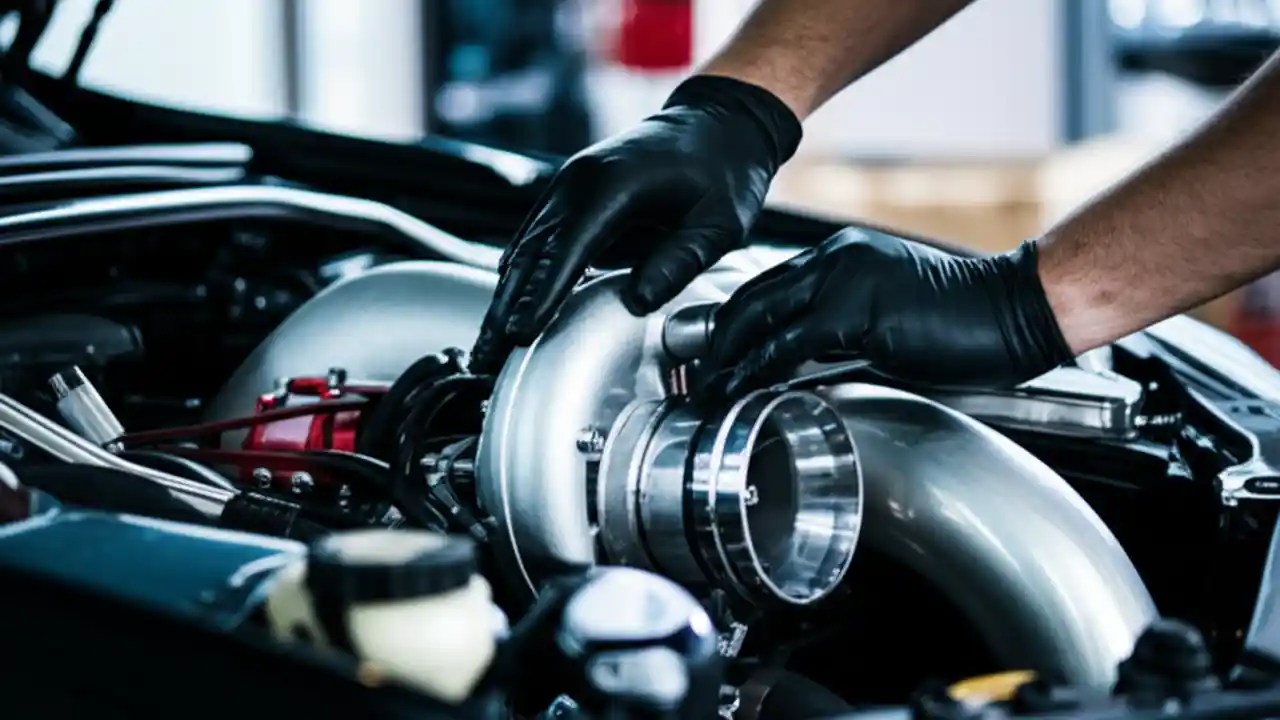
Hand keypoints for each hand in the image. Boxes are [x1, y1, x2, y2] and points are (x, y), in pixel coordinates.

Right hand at [469, 75, 801, 374]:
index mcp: (613, 186)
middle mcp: (578, 183)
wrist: (716, 121)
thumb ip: (679, 261)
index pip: (567, 251)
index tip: (520, 333)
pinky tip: (510, 310)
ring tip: (488, 346)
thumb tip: (637, 301)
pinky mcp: (570, 197)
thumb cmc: (723, 169)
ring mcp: (568, 188)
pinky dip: (521, 278)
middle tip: (484, 356)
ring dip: (505, 298)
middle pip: (529, 254)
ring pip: (523, 250)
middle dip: (504, 308)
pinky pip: (536, 242)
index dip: (542, 296)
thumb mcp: (720, 222)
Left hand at [705, 229, 1072, 397]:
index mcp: (841, 255)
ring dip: (728, 359)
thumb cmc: (963, 319)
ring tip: (708, 391)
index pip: (768, 286)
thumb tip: (803, 364)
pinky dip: (760, 369)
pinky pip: (791, 343)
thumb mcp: (888, 313)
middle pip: (752, 298)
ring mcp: (844, 279)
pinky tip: (743, 390)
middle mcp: (835, 259)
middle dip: (717, 341)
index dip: (735, 323)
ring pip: (762, 319)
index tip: (715, 356)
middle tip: (696, 377)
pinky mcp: (857, 310)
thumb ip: (843, 328)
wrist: (1016, 308)